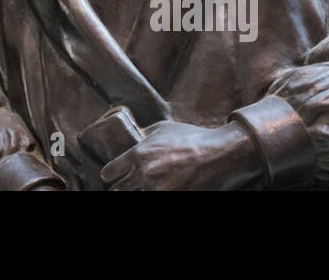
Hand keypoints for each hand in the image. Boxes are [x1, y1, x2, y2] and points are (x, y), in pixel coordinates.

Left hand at [100, 120, 262, 189]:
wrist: (219, 153)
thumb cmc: (191, 138)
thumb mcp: (162, 128)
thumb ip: (143, 135)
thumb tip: (132, 138)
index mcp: (138, 154)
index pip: (109, 173)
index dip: (110, 175)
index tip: (113, 176)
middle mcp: (144, 173)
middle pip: (117, 190)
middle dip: (120, 187)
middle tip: (127, 185)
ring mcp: (158, 189)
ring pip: (134, 197)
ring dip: (137, 192)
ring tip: (143, 187)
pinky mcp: (173, 197)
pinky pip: (152, 200)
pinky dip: (153, 194)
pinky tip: (159, 189)